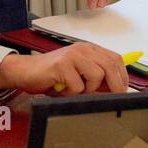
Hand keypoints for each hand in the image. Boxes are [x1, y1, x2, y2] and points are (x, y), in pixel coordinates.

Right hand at [0, 45, 128, 94]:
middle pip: (110, 65)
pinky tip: (61, 89)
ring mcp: (72, 56)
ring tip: (74, 90)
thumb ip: (96, 78)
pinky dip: (71, 93)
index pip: (115, 59)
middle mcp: (82, 49)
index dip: (122, 76)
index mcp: (88, 50)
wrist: (25, 71)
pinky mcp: (61, 65)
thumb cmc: (52, 75)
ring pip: (96, 75)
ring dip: (88, 90)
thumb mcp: (78, 74)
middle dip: (115, 85)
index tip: (123, 90)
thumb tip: (117, 89)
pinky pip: (77, 85)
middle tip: (112, 98)